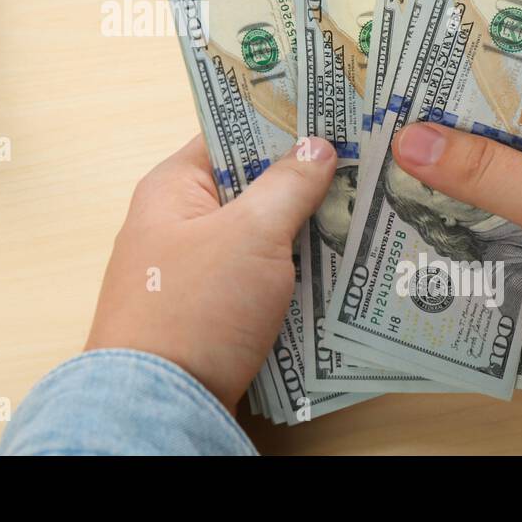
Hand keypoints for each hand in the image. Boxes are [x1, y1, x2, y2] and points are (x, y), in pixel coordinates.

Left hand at [86, 136, 335, 409]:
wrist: (157, 404)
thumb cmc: (194, 309)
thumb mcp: (252, 234)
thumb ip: (288, 185)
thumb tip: (317, 145)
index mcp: (173, 187)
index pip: (230, 135)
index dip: (280, 124)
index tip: (334, 117)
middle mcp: (175, 221)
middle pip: (248, 186)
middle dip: (302, 183)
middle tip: (363, 170)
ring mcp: (189, 269)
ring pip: (257, 236)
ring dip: (301, 234)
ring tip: (362, 219)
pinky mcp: (206, 311)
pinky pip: (255, 279)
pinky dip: (289, 276)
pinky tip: (335, 275)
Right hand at [391, 76, 521, 404]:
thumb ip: (487, 173)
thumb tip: (411, 142)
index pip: (510, 82)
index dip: (451, 84)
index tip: (389, 86)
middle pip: (492, 140)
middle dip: (436, 147)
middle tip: (366, 142)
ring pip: (492, 193)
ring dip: (447, 200)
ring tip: (377, 191)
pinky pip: (502, 240)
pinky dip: (468, 246)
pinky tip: (418, 245)